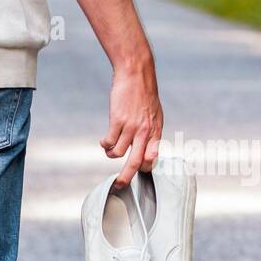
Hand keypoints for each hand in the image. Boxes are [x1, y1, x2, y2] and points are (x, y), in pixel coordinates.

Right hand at [101, 59, 162, 187]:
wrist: (136, 74)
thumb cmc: (144, 94)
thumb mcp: (155, 114)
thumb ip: (151, 133)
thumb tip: (148, 152)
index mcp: (156, 130)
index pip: (153, 157)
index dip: (145, 167)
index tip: (138, 171)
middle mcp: (145, 131)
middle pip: (136, 162)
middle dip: (126, 177)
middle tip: (119, 186)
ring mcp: (131, 127)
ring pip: (117, 153)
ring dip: (110, 153)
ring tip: (109, 146)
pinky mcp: (118, 121)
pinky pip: (108, 142)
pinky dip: (104, 144)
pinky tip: (104, 139)